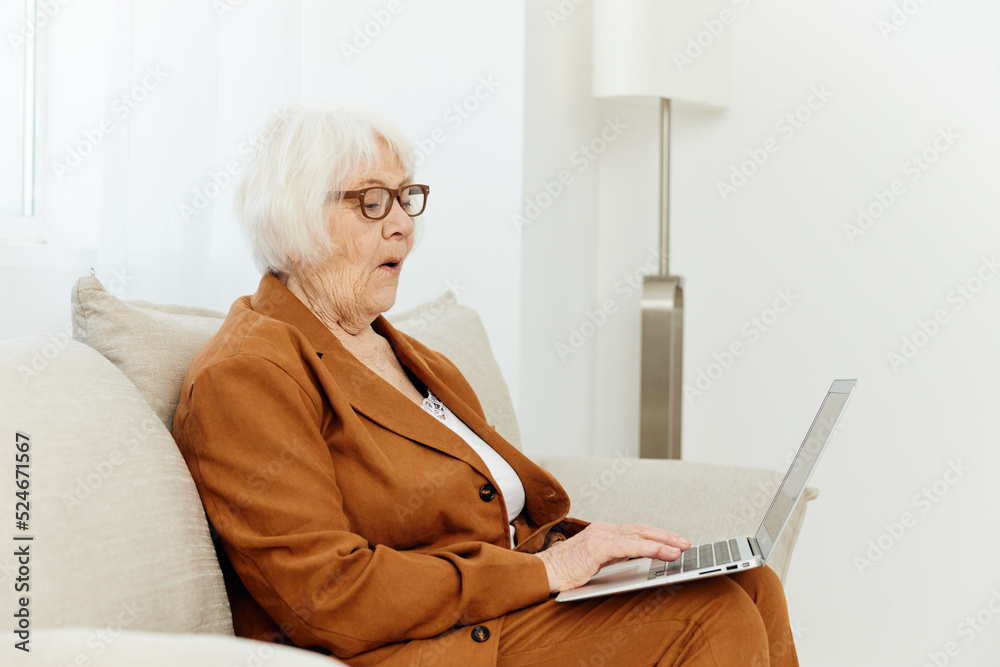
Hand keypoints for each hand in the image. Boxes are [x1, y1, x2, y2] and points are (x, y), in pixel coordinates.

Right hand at [535, 522, 689, 592]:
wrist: (543, 573)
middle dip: (666, 536)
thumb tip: (641, 561)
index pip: (637, 530)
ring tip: (680, 549)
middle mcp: (603, 530)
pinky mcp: (596, 548)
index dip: (658, 535)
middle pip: (642, 529)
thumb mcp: (598, 562)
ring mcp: (599, 536)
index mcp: (604, 532)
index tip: (676, 542)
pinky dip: (647, 548)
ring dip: (662, 542)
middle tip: (686, 543)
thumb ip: (617, 557)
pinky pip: (627, 546)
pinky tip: (660, 552)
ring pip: (638, 536)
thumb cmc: (567, 570)